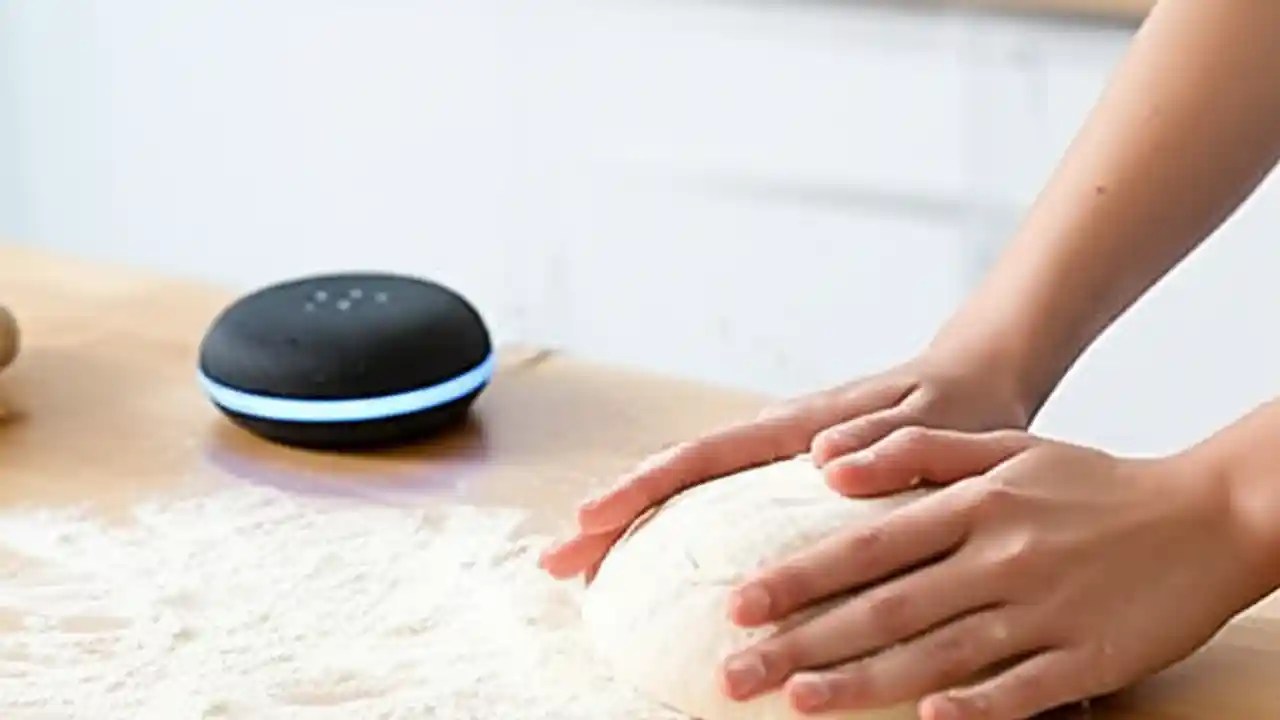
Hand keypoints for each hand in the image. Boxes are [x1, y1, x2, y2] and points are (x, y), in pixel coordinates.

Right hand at [538, 351, 1031, 579]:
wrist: (975, 379)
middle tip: (555, 563)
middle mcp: (775, 440)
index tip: (590, 519)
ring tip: (583, 568)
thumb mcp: (933, 422)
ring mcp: (776, 458)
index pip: (704, 458)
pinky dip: (674, 526)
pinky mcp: (787, 476)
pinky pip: (717, 501)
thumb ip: (885, 438)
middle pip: (674, 477)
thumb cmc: (956, 404)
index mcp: (799, 426)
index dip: (643, 489)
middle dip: (612, 515)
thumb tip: (822, 459)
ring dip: (632, 525)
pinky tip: (653, 564)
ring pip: (688, 490)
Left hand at [716, 428, 1274, 719]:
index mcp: (976, 505)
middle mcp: (1000, 556)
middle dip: (804, 641)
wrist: (1206, 514)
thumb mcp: (1007, 447)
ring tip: (797, 702)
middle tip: (736, 670)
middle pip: (886, 606)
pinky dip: (975, 707)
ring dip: (863, 681)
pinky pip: (1022, 689)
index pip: (868, 545)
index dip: (799, 576)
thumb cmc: (1090, 483)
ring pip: (938, 651)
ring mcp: (1044, 611)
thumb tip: (826, 463)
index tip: (738, 602)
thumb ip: (916, 452)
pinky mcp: (1087, 658)